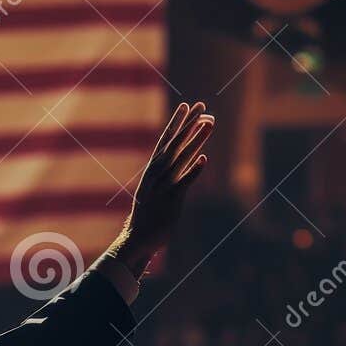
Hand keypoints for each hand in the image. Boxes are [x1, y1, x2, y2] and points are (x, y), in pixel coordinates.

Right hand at [114, 101, 213, 270]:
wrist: (136, 240)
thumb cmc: (149, 216)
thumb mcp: (159, 189)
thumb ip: (174, 174)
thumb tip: (192, 159)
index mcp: (153, 170)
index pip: (167, 140)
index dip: (178, 122)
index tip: (188, 106)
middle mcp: (157, 174)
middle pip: (175, 143)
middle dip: (189, 124)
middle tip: (202, 105)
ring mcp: (163, 186)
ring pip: (181, 158)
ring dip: (195, 140)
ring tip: (208, 123)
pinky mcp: (171, 201)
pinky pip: (184, 183)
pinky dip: (193, 171)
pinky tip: (204, 159)